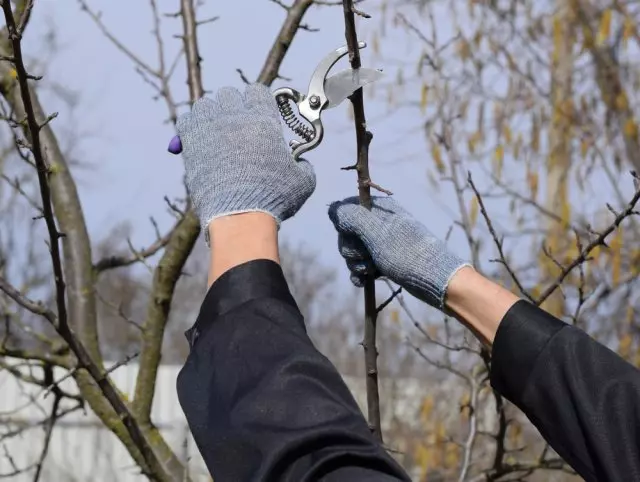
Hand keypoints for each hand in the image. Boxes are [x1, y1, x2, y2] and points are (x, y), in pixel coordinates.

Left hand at [175, 84, 315, 240]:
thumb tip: (302, 163)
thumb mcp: (302, 182)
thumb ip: (303, 166)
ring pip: (205, 104)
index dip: (258, 102)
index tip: (260, 115)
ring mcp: (210, 128)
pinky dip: (192, 126)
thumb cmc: (273, 198)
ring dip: (211, 114)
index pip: (257, 91)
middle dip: (233, 106)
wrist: (240, 215)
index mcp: (264, 120)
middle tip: (237, 126)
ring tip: (216, 132)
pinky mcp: (191, 144)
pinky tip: (199, 140)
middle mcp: (236, 118)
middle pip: (229, 94)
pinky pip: (185, 121)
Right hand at [328, 196, 470, 308]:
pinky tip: (367, 280)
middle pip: (346, 234)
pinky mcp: (382, 262)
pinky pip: (360, 266)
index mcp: (380, 209)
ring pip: (352, 252)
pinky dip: (360, 275)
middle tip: (368, 256)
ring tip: (373, 269)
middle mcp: (379, 223)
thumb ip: (352, 218)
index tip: (356, 235)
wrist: (435, 281)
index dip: (345, 225)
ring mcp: (381, 244)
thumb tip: (333, 208)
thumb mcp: (377, 232)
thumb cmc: (408, 253)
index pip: (347, 210)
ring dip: (357, 263)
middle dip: (352, 249)